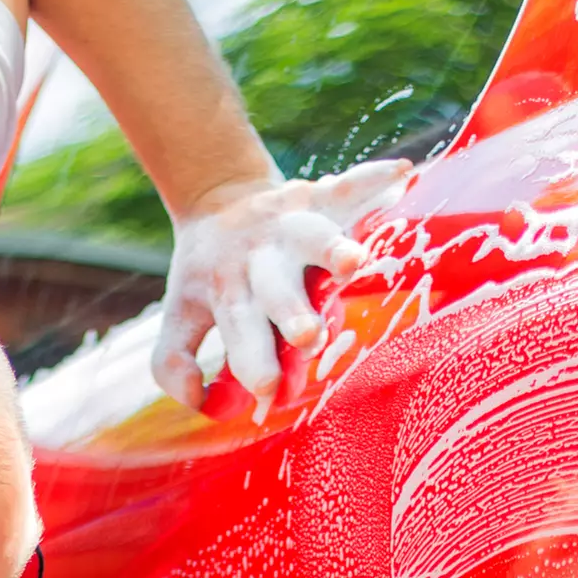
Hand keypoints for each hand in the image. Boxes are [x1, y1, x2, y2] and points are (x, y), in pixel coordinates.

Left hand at [153, 159, 413, 408]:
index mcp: (230, 294)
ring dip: (331, 249)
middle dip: (293, 313)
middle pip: (278, 292)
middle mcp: (261, 263)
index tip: (268, 388)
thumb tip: (199, 402)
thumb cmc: (209, 276)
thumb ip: (174, 363)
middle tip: (307, 337)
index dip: (254, 359)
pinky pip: (347, 188)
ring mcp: (290, 230)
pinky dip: (372, 179)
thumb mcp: (181, 316)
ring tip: (352, 260)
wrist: (218, 198)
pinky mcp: (316, 199)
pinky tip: (403, 174)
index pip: (241, 332)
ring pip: (313, 239)